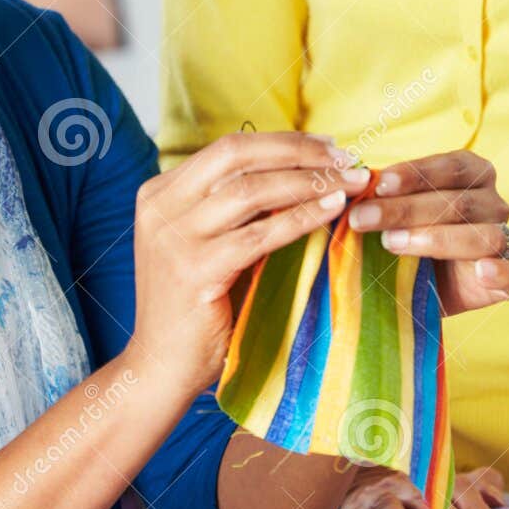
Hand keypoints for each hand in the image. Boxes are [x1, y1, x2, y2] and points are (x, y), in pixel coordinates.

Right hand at [131, 132, 367, 401]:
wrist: (160, 367)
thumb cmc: (195, 307)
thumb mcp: (207, 243)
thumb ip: (238, 210)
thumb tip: (305, 174)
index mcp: (161, 193)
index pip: (229, 148)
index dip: (283, 142)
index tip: (328, 146)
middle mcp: (161, 207)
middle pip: (237, 155)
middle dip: (298, 151)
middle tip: (345, 158)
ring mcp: (174, 238)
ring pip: (252, 190)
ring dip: (308, 181)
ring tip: (348, 183)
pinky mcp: (194, 270)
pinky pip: (259, 235)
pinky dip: (301, 217)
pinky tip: (330, 211)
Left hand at [346, 150, 508, 312]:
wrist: (412, 288)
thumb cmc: (399, 236)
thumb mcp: (387, 211)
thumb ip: (376, 196)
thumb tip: (345, 183)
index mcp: (472, 173)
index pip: (450, 166)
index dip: (415, 173)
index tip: (376, 183)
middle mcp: (493, 203)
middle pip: (459, 202)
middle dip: (406, 209)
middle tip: (362, 218)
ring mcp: (505, 241)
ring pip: (484, 236)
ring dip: (438, 239)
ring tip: (393, 245)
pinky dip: (504, 274)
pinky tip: (481, 272)